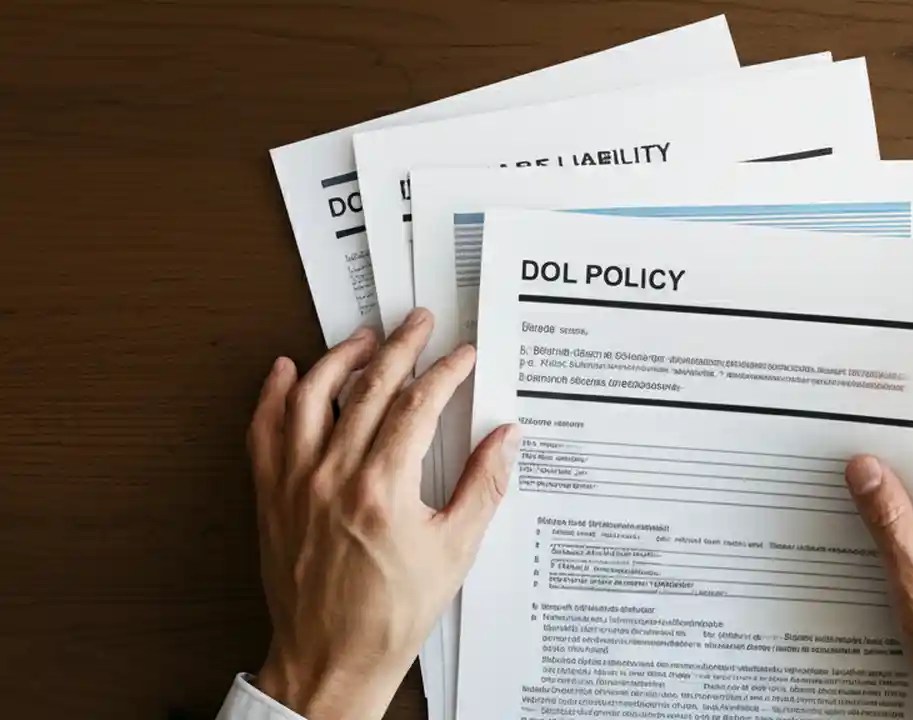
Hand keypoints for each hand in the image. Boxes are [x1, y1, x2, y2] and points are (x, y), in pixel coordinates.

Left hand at [245, 308, 520, 719]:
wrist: (331, 660)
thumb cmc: (390, 616)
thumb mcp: (455, 552)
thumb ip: (483, 486)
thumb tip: (504, 439)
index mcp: (382, 489)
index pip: (418, 406)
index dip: (445, 372)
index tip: (462, 357)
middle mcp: (333, 476)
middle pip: (368, 388)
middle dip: (400, 347)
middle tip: (419, 323)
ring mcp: (296, 484)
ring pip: (311, 396)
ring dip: (339, 358)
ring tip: (364, 339)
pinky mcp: (271, 497)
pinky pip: (263, 431)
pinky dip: (272, 395)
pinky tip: (284, 372)